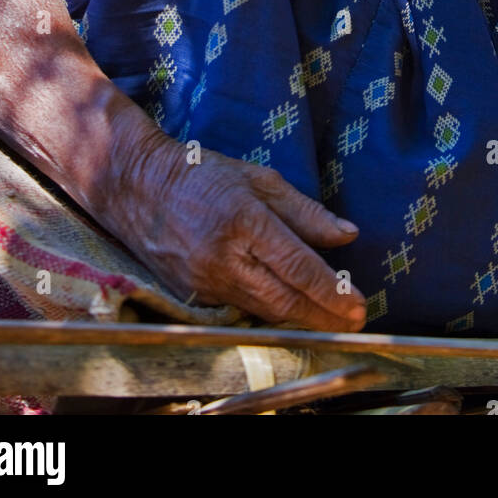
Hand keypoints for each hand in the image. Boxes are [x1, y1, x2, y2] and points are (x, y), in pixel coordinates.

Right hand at [125, 132, 367, 331]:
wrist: (139, 188)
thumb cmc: (204, 175)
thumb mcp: (259, 179)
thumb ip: (305, 211)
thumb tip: (347, 235)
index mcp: (244, 221)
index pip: (298, 267)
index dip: (332, 291)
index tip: (358, 305)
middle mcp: (224, 258)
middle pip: (284, 301)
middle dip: (324, 316)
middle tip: (355, 322)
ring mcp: (205, 282)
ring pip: (263, 311)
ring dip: (301, 318)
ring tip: (331, 318)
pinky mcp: (192, 296)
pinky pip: (241, 309)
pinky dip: (269, 311)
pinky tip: (291, 309)